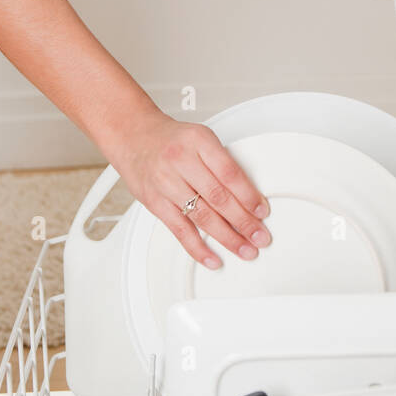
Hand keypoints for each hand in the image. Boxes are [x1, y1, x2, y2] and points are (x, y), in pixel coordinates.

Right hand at [115, 110, 271, 269]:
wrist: (133, 137)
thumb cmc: (171, 140)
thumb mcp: (201, 138)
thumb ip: (222, 163)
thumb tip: (248, 196)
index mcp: (199, 142)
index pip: (230, 173)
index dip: (249, 196)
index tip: (262, 212)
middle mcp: (181, 161)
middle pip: (219, 198)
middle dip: (244, 222)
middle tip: (260, 237)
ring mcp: (166, 184)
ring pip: (202, 216)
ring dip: (227, 238)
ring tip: (245, 249)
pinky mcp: (155, 203)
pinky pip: (180, 230)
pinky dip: (198, 248)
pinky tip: (213, 258)